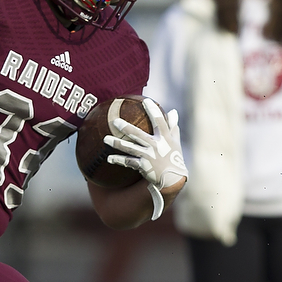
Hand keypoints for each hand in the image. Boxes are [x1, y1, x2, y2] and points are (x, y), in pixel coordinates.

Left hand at [105, 98, 188, 219]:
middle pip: (138, 134)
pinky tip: (109, 158)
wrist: (173, 179)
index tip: (146, 101)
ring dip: (116, 144)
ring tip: (105, 139)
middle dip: (125, 128)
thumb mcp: (175, 141)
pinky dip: (118, 160)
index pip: (159, 121)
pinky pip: (128, 162)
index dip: (153, 110)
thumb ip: (172, 126)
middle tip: (114, 121)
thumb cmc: (174, 158)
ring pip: (129, 148)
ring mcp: (148, 156)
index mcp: (165, 138)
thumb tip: (173, 111)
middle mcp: (155, 146)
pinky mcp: (143, 166)